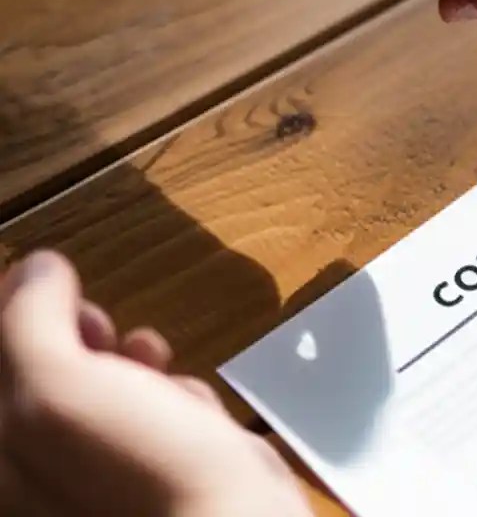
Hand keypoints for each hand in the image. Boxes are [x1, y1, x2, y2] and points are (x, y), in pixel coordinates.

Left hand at [0, 252, 310, 516]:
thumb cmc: (136, 465)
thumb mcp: (56, 383)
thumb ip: (30, 320)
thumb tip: (35, 269)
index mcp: (1, 460)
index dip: (17, 318)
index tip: (51, 290)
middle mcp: (41, 476)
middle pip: (37, 380)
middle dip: (66, 337)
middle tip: (95, 318)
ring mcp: (99, 480)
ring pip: (96, 396)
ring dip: (120, 360)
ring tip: (146, 350)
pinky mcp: (158, 476)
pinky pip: (151, 420)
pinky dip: (166, 397)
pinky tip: (186, 398)